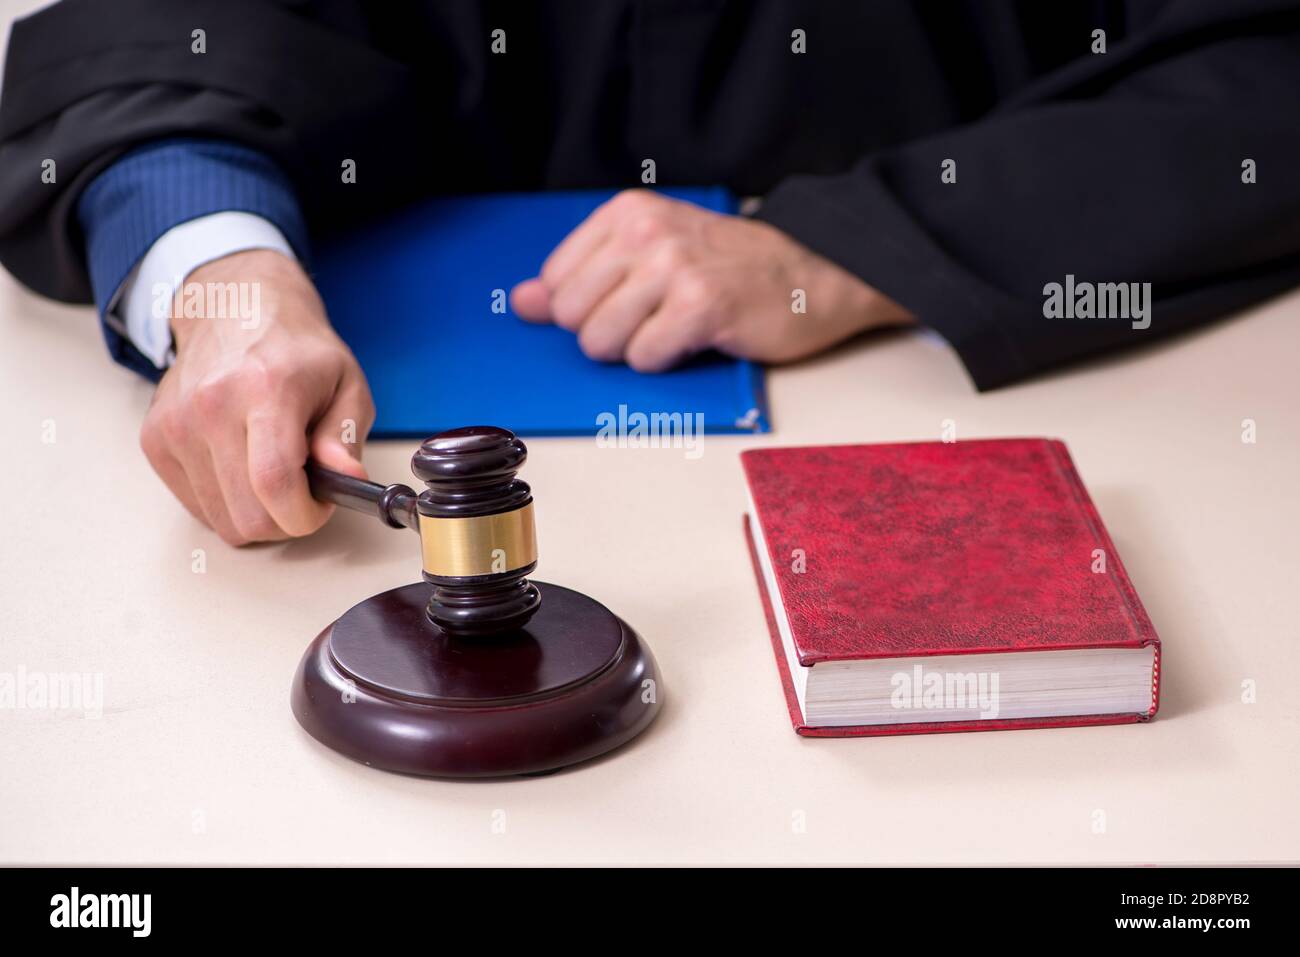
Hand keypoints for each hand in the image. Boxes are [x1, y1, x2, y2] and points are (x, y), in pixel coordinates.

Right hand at [140, 249, 373, 544]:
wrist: (235, 310)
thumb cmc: (297, 352)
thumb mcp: (347, 384)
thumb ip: (345, 436)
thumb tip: (346, 477)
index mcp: (265, 390)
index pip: (275, 482)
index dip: (303, 515)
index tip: (320, 507)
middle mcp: (211, 407)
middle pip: (247, 516)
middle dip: (285, 521)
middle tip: (304, 492)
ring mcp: (175, 425)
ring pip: (221, 520)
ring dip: (256, 514)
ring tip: (275, 474)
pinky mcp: (154, 440)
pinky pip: (197, 507)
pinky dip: (227, 503)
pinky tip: (243, 468)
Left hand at [511, 189, 911, 370]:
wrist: (814, 272)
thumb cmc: (731, 268)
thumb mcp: (649, 255)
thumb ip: (581, 278)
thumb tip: (521, 304)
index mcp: (626, 212)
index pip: (555, 282)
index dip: (586, 308)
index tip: (629, 302)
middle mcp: (645, 231)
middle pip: (572, 316)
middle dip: (607, 334)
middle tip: (655, 319)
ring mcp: (673, 267)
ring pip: (602, 342)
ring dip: (637, 350)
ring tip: (675, 328)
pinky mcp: (701, 307)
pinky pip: (645, 358)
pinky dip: (666, 362)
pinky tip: (696, 339)